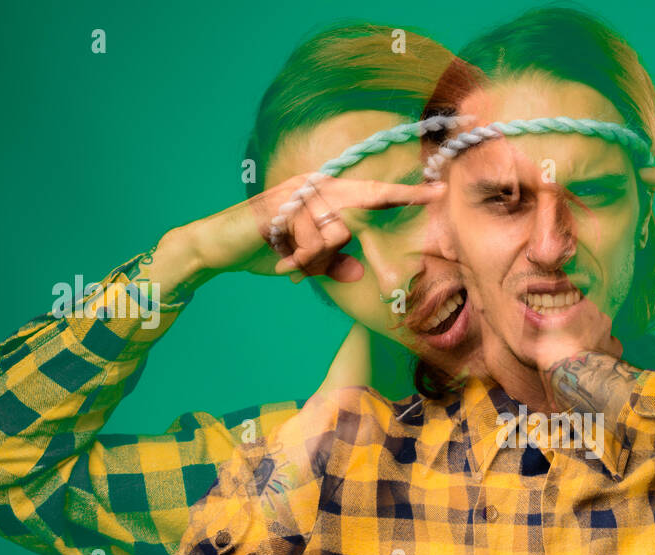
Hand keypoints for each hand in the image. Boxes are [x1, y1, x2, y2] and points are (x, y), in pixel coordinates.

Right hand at [179, 176, 443, 283]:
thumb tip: (358, 271)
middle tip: (337, 254)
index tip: (439, 190)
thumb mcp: (306, 261)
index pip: (373, 192)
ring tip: (293, 264)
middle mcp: (314, 184)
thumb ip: (333, 262)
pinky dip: (301, 259)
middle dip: (358, 234)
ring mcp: (296, 192)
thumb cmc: (265, 249)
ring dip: (316, 259)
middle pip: (360, 205)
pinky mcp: (278, 207)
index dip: (405, 193)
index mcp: (326, 192)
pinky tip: (282, 262)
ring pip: (336, 232)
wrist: (215, 247)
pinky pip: (310, 239)